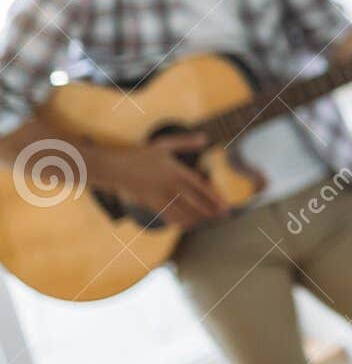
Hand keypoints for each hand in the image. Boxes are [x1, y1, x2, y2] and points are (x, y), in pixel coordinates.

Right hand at [94, 135, 226, 230]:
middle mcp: (170, 185)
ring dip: (197, 217)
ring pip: (183, 211)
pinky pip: (168, 215)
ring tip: (208, 221)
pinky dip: (180, 221)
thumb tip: (205, 138)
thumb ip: (185, 143)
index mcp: (177, 171)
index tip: (225, 204)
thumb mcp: (164, 145)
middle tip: (224, 216)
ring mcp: (160, 196)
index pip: (201, 187)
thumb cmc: (140, 155)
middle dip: (210, 210)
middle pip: (195, 202)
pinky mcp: (150, 203)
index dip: (215, 197)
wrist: (113, 167)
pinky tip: (188, 224)